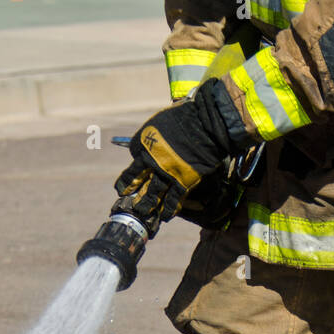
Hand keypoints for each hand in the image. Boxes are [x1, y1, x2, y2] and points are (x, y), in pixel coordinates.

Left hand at [114, 81, 246, 232]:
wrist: (204, 123)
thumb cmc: (185, 116)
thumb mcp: (161, 122)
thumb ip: (155, 137)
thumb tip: (155, 144)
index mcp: (143, 144)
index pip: (135, 161)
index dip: (136, 170)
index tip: (136, 175)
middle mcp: (151, 161)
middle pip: (138, 181)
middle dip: (133, 192)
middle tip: (129, 201)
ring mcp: (166, 173)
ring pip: (153, 194)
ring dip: (147, 205)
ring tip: (142, 213)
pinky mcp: (182, 181)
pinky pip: (173, 199)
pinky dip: (169, 210)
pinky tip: (165, 217)